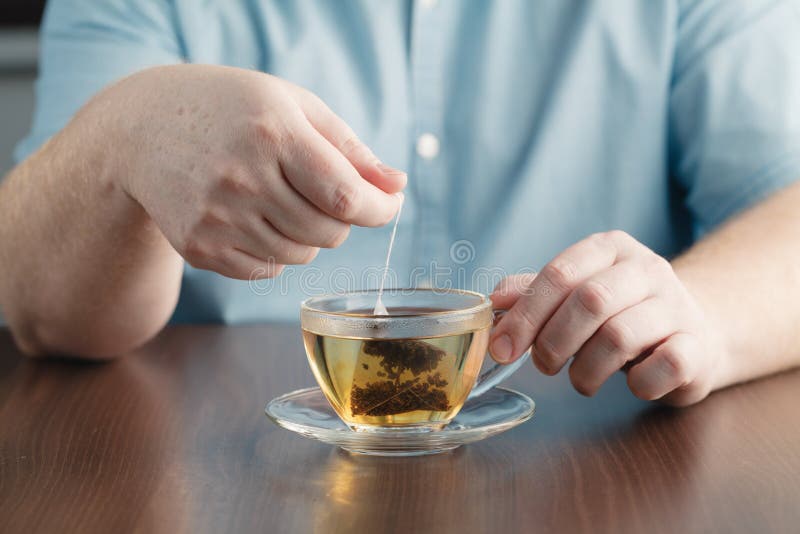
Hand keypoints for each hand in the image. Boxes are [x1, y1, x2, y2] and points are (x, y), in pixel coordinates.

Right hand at [107, 64, 405, 278]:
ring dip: (309, 234)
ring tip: (282, 198)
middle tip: (324, 193)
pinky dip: (276, 250)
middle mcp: (242, 178)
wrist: (143, 130)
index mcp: (272, 133)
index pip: (344, 195)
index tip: (389, 206)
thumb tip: (396, 186)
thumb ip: (349, 148)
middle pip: (329, 231)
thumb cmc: (233, 111)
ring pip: (302, 254)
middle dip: (342, 219)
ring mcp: (217, 218)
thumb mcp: (293, 107)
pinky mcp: (199, 248)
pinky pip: (267, 270)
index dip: (379, 209)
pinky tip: (254, 216)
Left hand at [489, 231, 726, 405]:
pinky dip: (639, 384)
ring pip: (620, 336)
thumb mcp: (577, 292)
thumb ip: (534, 293)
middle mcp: (647, 269)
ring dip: (587, 370)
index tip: (503, 347)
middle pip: (589, 301)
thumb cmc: (622, 312)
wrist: (696, 330)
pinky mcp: (699, 345)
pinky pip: (664, 365)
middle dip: (553, 342)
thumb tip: (493, 302)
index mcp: (609, 249)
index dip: (525, 315)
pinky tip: (631, 383)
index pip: (559, 274)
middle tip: (543, 366)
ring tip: (582, 379)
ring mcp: (677, 305)